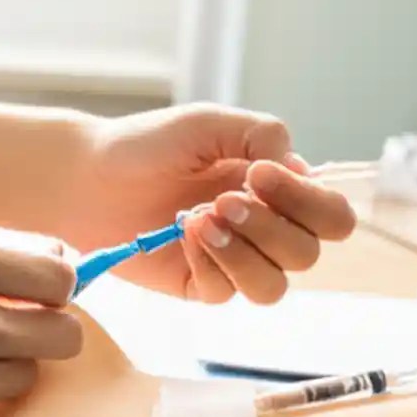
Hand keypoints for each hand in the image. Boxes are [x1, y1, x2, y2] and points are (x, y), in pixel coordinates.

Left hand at [62, 104, 356, 302]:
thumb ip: (263, 135)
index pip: (330, 215)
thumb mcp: (209, 123)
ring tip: (199, 220)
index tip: (258, 173)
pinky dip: (210, 263)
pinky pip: (226, 293)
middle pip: (308, 254)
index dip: (308, 201)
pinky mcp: (198, 285)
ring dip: (244, 253)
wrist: (86, 175)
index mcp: (277, 191)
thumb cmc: (147, 145)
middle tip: (222, 200)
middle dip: (272, 227)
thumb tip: (297, 169)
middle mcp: (262, 230)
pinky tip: (182, 236)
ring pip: (273, 287)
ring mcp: (231, 261)